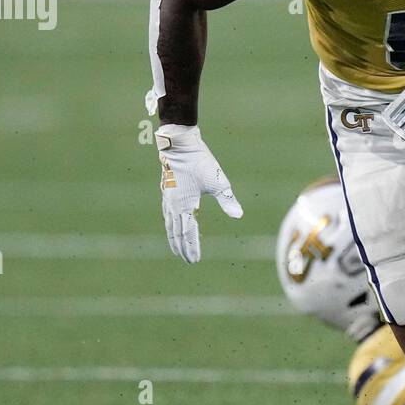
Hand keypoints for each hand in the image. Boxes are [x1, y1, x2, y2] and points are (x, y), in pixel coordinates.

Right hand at [156, 123, 242, 262]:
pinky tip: (172, 225)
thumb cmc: (200, 161)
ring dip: (174, 239)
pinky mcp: (166, 191)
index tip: (195, 260)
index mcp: (185, 206)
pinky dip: (170, 225)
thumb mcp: (219, 182)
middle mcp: (173, 205)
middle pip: (177, 233)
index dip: (192, 248)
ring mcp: (168, 198)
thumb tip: (238, 216)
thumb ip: (228, 200)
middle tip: (188, 260)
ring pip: (169, 225)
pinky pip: (167, 214)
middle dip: (183, 248)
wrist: (180, 144)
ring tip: (177, 249)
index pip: (188, 233)